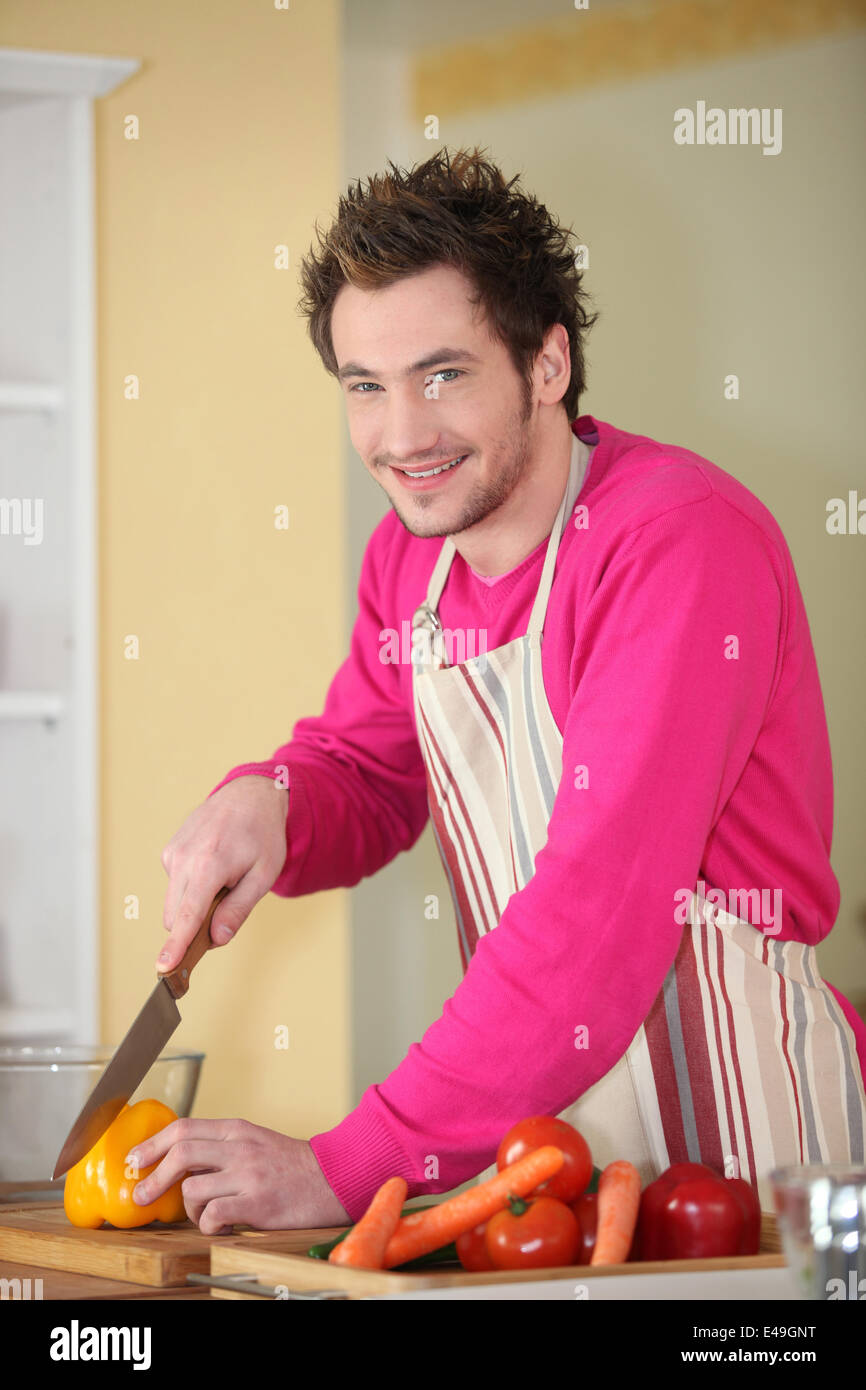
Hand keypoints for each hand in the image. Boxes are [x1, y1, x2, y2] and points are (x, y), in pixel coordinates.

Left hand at [125, 1117, 350, 1233]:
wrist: (334, 1178)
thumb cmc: (291, 1165)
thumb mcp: (255, 1142)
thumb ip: (222, 1147)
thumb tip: (179, 1160)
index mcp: (237, 1130)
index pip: (184, 1128)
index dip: (152, 1144)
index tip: (135, 1159)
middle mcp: (240, 1148)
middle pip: (180, 1153)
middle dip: (152, 1176)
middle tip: (141, 1196)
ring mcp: (248, 1175)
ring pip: (192, 1189)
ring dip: (187, 1209)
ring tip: (202, 1214)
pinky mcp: (257, 1204)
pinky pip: (213, 1216)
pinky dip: (208, 1225)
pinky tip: (222, 1226)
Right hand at [158, 775, 289, 971]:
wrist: (250, 794)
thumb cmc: (262, 834)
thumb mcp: (264, 875)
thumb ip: (239, 909)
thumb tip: (217, 938)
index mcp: (209, 865)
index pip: (188, 915)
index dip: (177, 945)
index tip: (164, 967)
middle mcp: (184, 858)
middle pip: (177, 916)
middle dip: (195, 926)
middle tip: (226, 912)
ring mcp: (173, 853)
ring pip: (175, 902)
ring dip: (195, 904)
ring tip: (224, 879)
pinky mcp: (169, 851)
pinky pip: (176, 885)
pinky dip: (191, 887)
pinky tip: (213, 867)